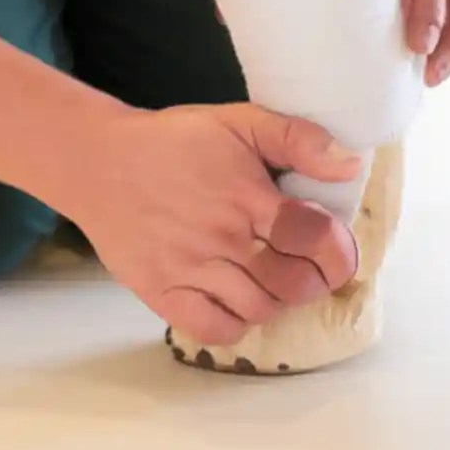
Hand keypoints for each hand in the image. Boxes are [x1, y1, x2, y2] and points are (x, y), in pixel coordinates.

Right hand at [62, 104, 362, 345]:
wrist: (99, 161)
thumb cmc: (175, 141)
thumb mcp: (238, 121)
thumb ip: (297, 138)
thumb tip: (350, 164)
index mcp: (246, 195)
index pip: (313, 238)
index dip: (338, 252)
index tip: (336, 251)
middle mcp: (221, 236)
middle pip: (293, 283)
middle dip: (314, 281)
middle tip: (308, 269)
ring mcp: (190, 268)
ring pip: (259, 309)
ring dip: (277, 300)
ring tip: (272, 281)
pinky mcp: (162, 291)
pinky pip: (215, 329)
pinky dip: (236, 323)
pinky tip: (237, 301)